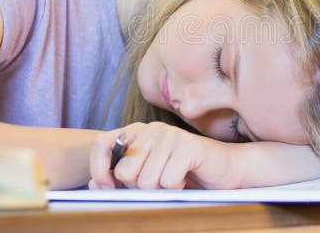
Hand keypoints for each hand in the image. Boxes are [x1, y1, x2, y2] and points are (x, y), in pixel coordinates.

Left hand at [88, 121, 240, 189]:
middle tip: (158, 182)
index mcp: (137, 132)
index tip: (107, 186)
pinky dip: (177, 188)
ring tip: (174, 180)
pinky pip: (167, 182)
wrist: (225, 170)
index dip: (98, 169)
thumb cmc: (184, 173)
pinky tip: (186, 178)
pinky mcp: (188, 147)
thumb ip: (120, 178)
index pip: (101, 144)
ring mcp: (170, 136)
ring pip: (146, 181)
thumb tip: (94, 185)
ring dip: (161, 190)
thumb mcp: (147, 176)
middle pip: (125, 171)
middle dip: (139, 187)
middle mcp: (151, 129)